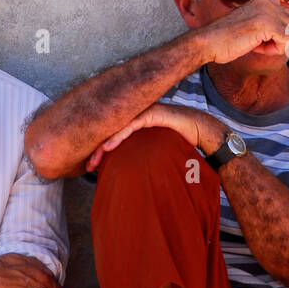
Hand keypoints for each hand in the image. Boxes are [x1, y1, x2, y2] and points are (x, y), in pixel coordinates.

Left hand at [85, 102, 210, 170]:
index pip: (112, 134)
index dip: (99, 149)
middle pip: (110, 130)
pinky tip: (108, 147)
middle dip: (96, 149)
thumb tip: (132, 174)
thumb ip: (142, 155)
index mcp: (134, 122)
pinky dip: (118, 136)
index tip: (91, 166)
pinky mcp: (151, 114)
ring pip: (117, 128)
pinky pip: (130, 125)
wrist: (201, 129)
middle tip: (88, 166)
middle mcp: (136, 115)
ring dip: (103, 145)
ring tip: (94, 159)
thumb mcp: (155, 149)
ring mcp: (143, 112)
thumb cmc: (179, 139)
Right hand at [195, 0, 288, 65]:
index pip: (288, 17)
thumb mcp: (250, 23)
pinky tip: (257, 47)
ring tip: (256, 43)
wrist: (210, 42)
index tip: (258, 37)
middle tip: (258, 42)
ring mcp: (268, 12)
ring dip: (277, 45)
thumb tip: (283, 9)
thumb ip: (267, 16)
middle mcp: (267, 2)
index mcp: (262, 0)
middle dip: (280, 38)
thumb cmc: (227, 38)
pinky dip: (274, 50)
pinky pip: (287, 41)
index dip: (277, 33)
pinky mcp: (268, 25)